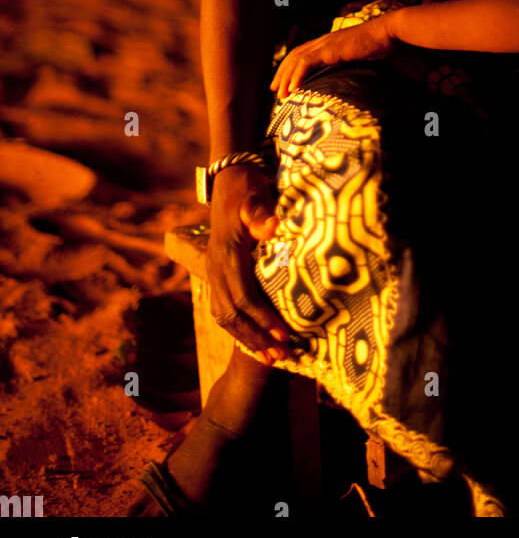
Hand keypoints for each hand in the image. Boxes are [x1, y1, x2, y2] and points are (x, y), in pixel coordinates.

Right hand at [205, 163, 293, 361]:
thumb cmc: (248, 187)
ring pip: (225, 316)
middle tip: (282, 357)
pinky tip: (256, 341)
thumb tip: (272, 227)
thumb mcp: (256, 195)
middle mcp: (215, 267)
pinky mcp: (216, 274)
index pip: (244, 295)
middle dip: (256, 337)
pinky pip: (223, 309)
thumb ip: (261, 212)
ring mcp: (213, 272)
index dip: (264, 318)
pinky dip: (239, 329)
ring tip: (271, 358)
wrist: (229, 179)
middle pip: (232, 314)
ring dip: (247, 338)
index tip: (285, 334)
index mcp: (227, 253)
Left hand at [269, 15, 396, 96]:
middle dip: (282, 74)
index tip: (285, 83)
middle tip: (275, 90)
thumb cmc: (378, 45)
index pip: (302, 54)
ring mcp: (325, 44)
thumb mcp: (359, 57)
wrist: (386, 33)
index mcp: (328, 43)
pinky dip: (297, 76)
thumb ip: (349, 64)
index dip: (291, 68)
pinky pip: (306, 63)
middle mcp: (323, 42)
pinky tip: (293, 88)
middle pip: (294, 56)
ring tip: (280, 94)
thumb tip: (348, 81)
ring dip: (286, 78)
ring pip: (296, 60)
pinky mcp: (329, 49)